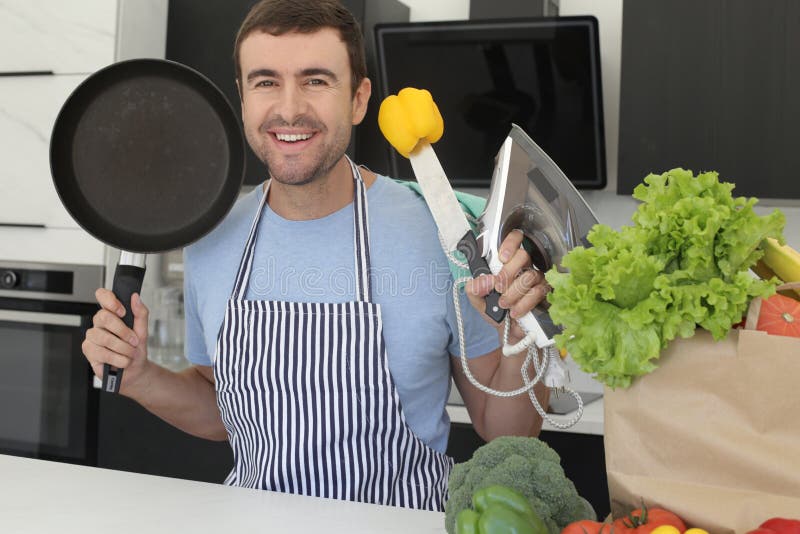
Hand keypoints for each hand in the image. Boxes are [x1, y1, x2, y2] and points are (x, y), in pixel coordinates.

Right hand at [82, 289, 149, 391]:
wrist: (134, 370)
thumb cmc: (135, 349)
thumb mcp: (143, 331)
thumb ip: (140, 313)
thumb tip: (135, 297)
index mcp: (112, 313)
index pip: (102, 295)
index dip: (109, 300)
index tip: (122, 311)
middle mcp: (99, 323)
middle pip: (103, 317)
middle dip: (123, 331)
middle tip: (134, 341)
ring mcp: (92, 337)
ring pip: (103, 337)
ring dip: (123, 348)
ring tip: (130, 354)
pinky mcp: (89, 351)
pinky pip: (102, 352)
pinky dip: (118, 358)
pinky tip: (122, 361)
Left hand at [465, 230, 550, 344]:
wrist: (509, 333)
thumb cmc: (495, 311)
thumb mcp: (478, 300)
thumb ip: (474, 289)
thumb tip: (484, 280)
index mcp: (506, 263)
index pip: (514, 240)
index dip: (510, 243)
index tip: (502, 257)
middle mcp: (523, 267)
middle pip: (523, 255)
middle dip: (508, 273)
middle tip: (498, 288)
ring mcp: (536, 279)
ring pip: (530, 275)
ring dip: (514, 292)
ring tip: (504, 304)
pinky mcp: (545, 293)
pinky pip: (538, 292)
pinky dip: (524, 303)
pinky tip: (515, 312)